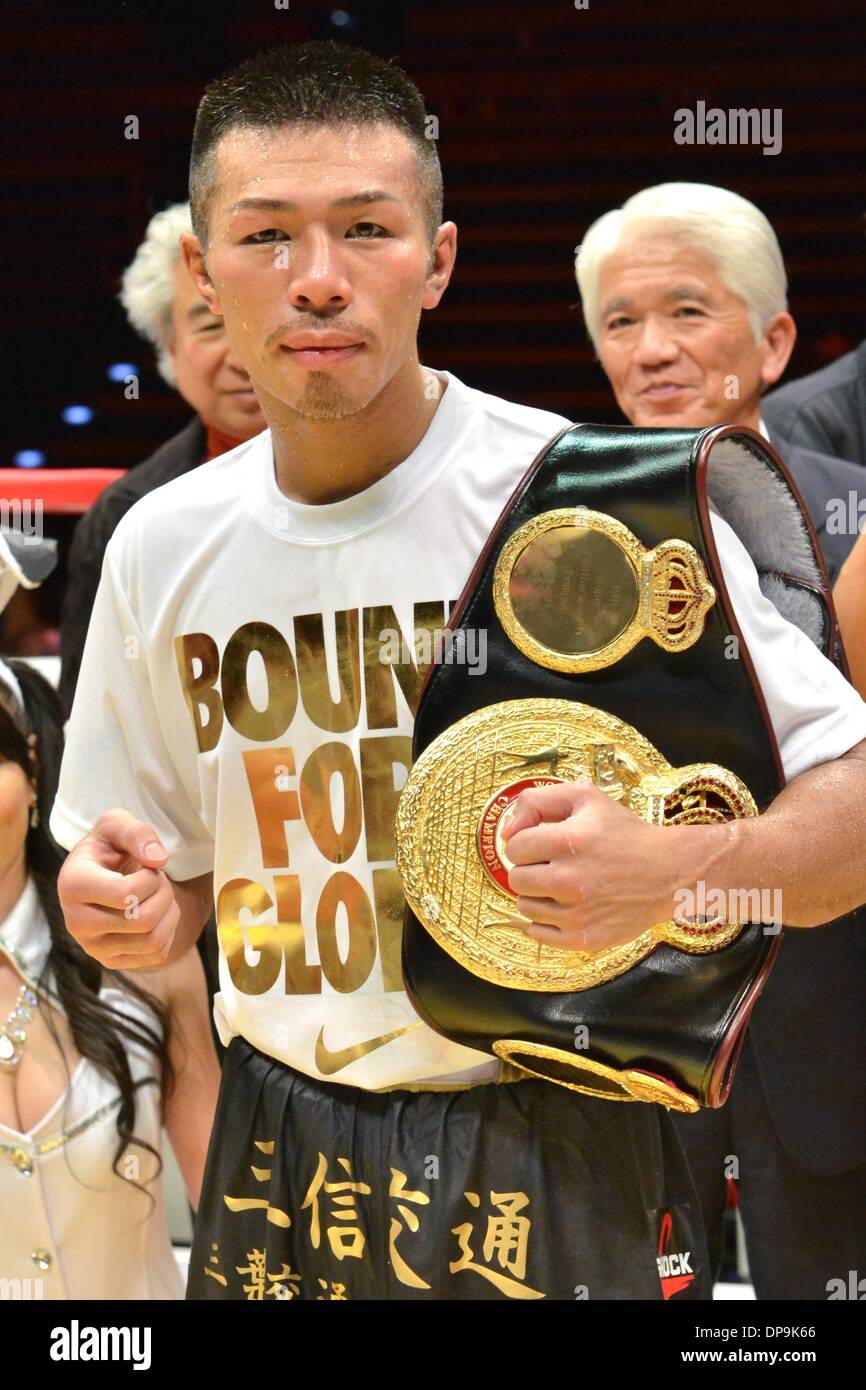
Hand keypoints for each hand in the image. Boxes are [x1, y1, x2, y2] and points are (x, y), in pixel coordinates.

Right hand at [57, 808, 179, 969]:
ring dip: (168, 912)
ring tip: (157, 895)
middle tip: (157, 880)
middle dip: (163, 895)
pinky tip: (155, 912)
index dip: (150, 879)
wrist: (102, 875)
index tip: (147, 867)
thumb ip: (137, 833)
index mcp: (72, 885)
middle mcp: (75, 922)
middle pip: (143, 920)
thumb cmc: (109, 847)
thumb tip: (158, 860)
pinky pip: (156, 955)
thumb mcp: (117, 823)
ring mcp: (92, 947)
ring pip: (152, 940)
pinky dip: (167, 931)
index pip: (126, 895)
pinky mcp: (111, 961)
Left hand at [501, 779, 679, 951]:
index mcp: (567, 842)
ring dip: (537, 895)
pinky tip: (563, 907)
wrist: (669, 872)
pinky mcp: (584, 939)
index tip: (545, 844)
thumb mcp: (585, 797)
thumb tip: (506, 832)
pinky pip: (538, 934)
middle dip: (530, 869)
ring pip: (525, 907)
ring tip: (563, 885)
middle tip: (554, 865)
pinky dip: (543, 922)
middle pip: (516, 879)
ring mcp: (576, 914)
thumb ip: (537, 801)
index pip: (514, 847)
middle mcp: (569, 880)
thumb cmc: (625, 833)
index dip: (527, 843)